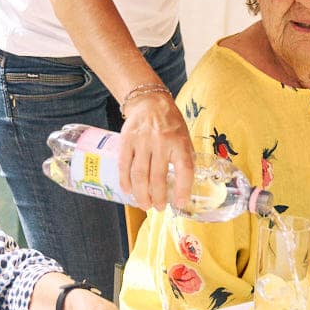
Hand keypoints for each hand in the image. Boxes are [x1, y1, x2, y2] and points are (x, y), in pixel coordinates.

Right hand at [120, 92, 193, 209]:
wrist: (150, 102)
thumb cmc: (170, 123)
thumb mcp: (185, 137)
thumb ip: (185, 159)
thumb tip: (185, 186)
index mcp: (179, 142)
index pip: (184, 170)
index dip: (183, 189)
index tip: (180, 203)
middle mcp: (161, 142)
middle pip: (158, 177)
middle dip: (158, 198)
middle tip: (158, 208)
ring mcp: (142, 141)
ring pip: (140, 175)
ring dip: (141, 194)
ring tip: (144, 204)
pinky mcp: (126, 141)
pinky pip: (124, 165)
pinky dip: (125, 181)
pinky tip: (128, 191)